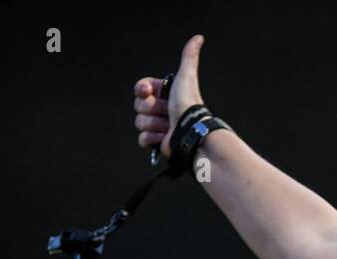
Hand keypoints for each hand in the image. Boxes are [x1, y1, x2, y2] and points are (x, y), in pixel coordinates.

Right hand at [132, 34, 205, 158]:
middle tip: (167, 111)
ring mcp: (157, 126)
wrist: (191, 131)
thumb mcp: (186, 76)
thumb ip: (189, 57)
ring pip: (139, 122)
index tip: (148, 91)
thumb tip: (198, 38)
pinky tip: (164, 137)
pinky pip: (142, 139)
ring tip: (169, 126)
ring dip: (154, 124)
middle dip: (152, 109)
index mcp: (164, 94)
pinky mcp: (156, 142)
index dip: (142, 90)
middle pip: (138, 106)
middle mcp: (160, 110)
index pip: (140, 88)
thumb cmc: (189, 104)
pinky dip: (151, 139)